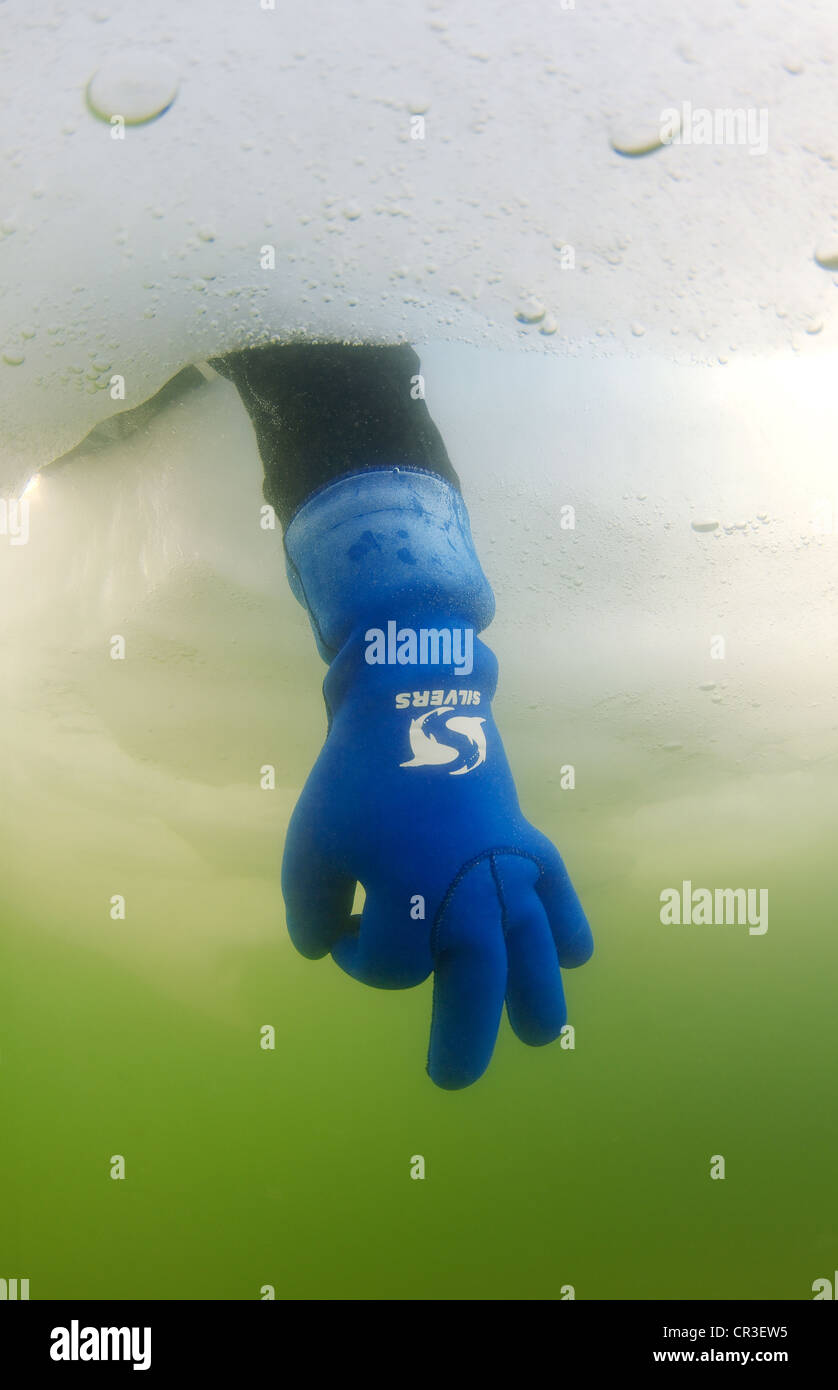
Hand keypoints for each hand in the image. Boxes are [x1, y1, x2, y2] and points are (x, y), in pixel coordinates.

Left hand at [282, 621, 592, 1088]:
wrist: (413, 705)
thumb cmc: (354, 782)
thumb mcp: (310, 849)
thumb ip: (311, 913)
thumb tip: (324, 949)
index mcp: (416, 901)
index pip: (386, 966)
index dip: (354, 954)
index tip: (340, 924)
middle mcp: (473, 898)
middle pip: (474, 986)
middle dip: (463, 1039)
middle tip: (451, 1080)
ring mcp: (509, 869)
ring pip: (531, 950)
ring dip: (536, 996)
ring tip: (541, 1035)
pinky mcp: (526, 840)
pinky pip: (557, 891)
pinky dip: (567, 922)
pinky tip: (573, 955)